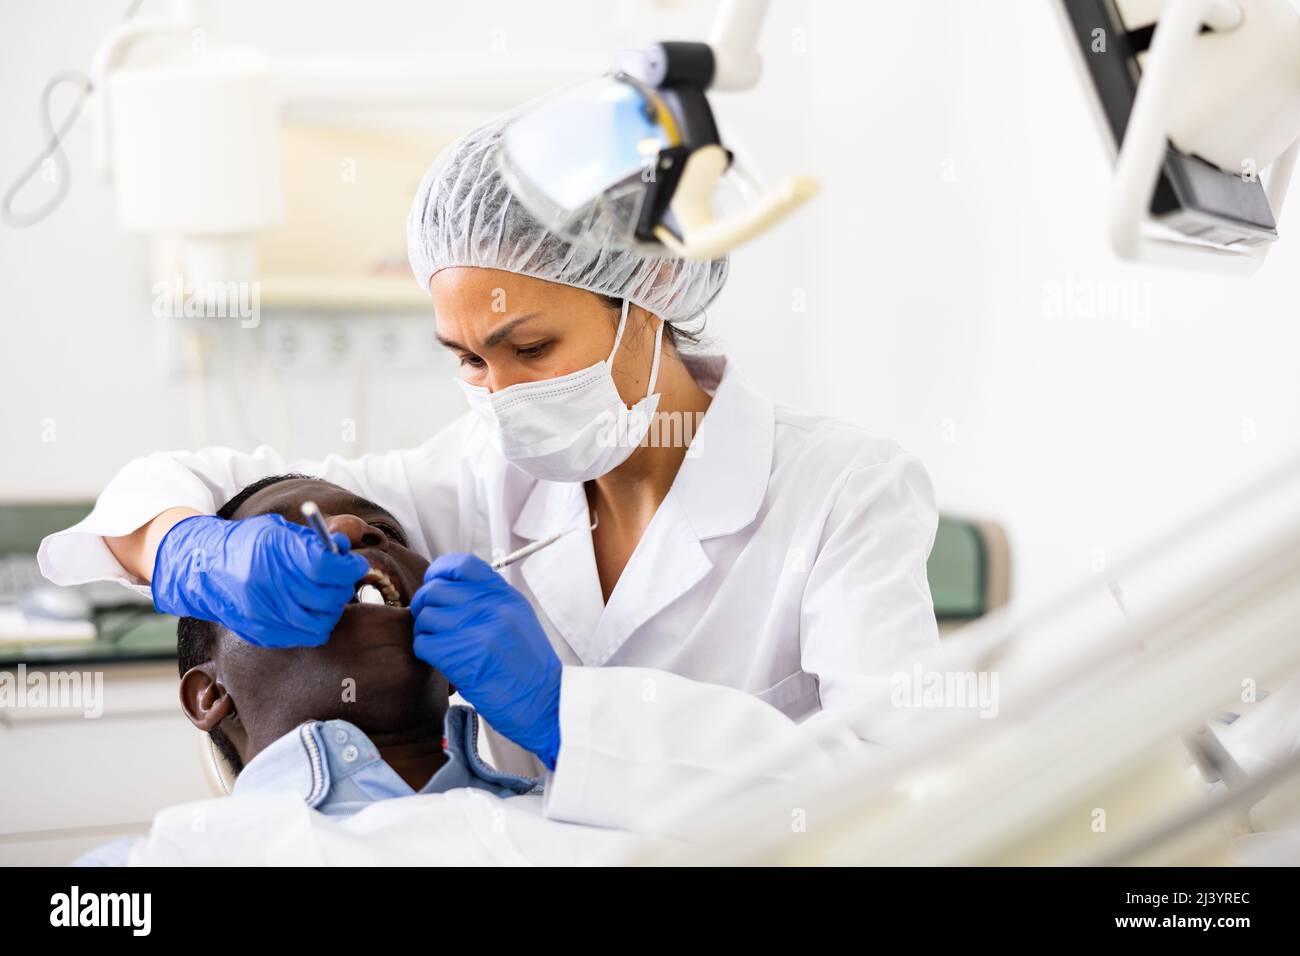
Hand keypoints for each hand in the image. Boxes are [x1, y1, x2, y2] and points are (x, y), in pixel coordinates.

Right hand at [151, 513, 369, 647]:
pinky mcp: (262, 633)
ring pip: (321, 621)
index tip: (354, 564)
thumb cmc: (247, 545)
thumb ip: (314, 541)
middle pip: (327, 596)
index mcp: (272, 554)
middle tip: (343, 578)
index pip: (325, 566)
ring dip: (332, 608)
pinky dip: (317, 624)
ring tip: (326, 595)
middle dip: (343, 586)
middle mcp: (267, 586)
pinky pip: (306, 636)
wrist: (204, 569)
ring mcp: (263, 613)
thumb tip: (344, 548)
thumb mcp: (278, 531)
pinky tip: (311, 610)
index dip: (348, 567)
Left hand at [410, 553, 561, 769]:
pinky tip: (440, 660)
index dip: (440, 572)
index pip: (462, 564)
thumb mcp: (517, 618)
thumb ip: (488, 600)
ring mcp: (477, 630)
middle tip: (430, 622)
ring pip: (425, 616)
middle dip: (424, 605)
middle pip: (435, 590)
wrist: (545, 702)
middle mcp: (491, 606)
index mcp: (504, 595)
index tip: (436, 584)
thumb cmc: (529, 666)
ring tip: (439, 644)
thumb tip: (449, 589)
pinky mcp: (462, 657)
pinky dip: (425, 652)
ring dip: (424, 631)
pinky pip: (423, 643)